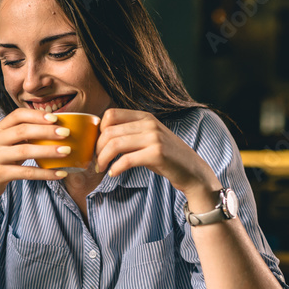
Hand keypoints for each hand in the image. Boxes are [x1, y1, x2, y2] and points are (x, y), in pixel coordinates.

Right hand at [0, 108, 71, 200]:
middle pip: (22, 131)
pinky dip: (45, 173)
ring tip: (66, 151)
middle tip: (66, 133)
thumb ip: (25, 134)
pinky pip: (26, 173)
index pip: (18, 115)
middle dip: (46, 131)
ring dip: (48, 151)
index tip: (56, 118)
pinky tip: (60, 174)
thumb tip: (57, 128)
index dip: (37, 115)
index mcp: (0, 129)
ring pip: (25, 151)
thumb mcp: (8, 143)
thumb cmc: (2, 159)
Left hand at [95, 109, 218, 198]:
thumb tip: (99, 136)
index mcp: (145, 116)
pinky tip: (113, 173)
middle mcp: (149, 124)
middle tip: (96, 161)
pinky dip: (115, 168)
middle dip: (97, 148)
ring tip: (101, 168)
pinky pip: (126, 160)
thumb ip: (129, 133)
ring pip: (115, 145)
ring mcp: (154, 138)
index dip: (99, 131)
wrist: (192, 171)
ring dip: (102, 159)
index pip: (110, 115)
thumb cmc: (165, 157)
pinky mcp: (157, 154)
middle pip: (109, 131)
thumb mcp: (147, 138)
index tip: (98, 145)